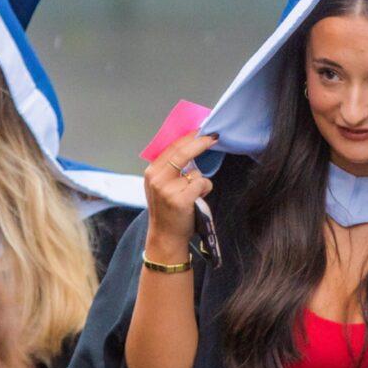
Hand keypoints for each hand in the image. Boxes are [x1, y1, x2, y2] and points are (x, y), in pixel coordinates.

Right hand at [143, 131, 216, 255]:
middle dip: (201, 142)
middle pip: (183, 152)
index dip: (189, 137)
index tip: (202, 130)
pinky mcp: (180, 200)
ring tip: (193, 194)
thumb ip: (170, 168)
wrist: (165, 236)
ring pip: (196, 172)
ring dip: (201, 181)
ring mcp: (167, 189)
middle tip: (215, 137)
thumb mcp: (161, 185)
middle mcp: (157, 178)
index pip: (172, 147)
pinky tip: (198, 199)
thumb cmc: (167, 210)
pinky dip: (205, 190)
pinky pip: (202, 184)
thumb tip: (191, 144)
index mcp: (152, 172)